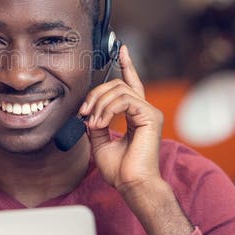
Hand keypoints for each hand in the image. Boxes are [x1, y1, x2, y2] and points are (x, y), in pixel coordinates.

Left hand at [80, 45, 192, 234]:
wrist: (132, 184)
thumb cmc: (120, 170)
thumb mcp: (100, 142)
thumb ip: (96, 123)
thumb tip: (88, 113)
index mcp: (135, 115)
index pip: (130, 84)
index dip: (126, 65)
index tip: (121, 49)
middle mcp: (144, 110)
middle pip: (117, 85)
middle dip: (96, 94)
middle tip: (83, 112)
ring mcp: (149, 112)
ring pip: (119, 90)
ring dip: (99, 104)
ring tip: (92, 122)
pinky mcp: (150, 116)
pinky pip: (125, 100)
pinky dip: (108, 109)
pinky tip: (101, 123)